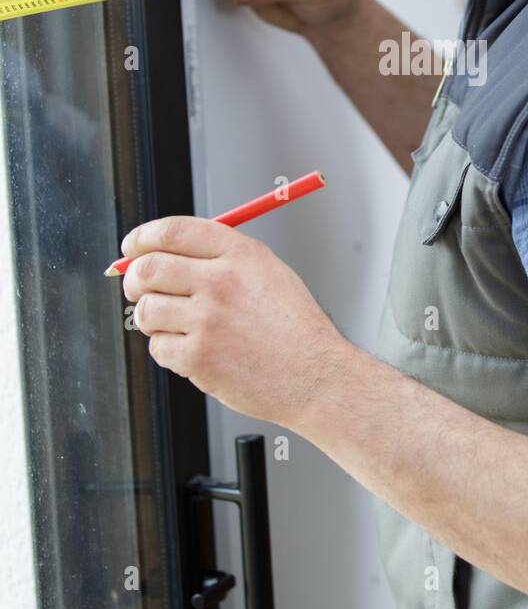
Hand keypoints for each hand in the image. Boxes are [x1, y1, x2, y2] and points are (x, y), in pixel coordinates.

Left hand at [120, 215, 348, 429]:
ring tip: (178, 327)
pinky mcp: (198, 357)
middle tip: (136, 289)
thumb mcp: (268, 272)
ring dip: (152, 319)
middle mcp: (221, 281)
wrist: (316, 376)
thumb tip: (166, 253)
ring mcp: (208, 320)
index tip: (131, 248)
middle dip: (133, 279)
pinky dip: (169, 351)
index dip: (142, 237)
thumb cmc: (294, 328)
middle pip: (148, 267)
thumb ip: (221, 257)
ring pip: (146, 310)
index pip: (173, 231)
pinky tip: (196, 352)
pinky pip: (158, 348)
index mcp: (240, 253)